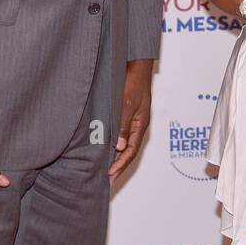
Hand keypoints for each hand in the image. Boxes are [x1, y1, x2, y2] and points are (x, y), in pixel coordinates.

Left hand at [110, 59, 153, 182]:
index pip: (130, 151)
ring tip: (105, 170)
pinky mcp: (125, 114)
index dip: (120, 165)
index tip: (109, 177)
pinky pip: (119, 134)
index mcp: (141, 125)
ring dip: (115, 158)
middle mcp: (137, 125)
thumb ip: (123, 124)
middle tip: (107, 181)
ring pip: (124, 144)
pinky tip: (104, 148)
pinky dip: (113, 145)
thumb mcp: (128, 103)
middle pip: (128, 151)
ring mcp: (132, 120)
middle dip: (118, 167)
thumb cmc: (134, 80)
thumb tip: (118, 146)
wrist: (136, 63)